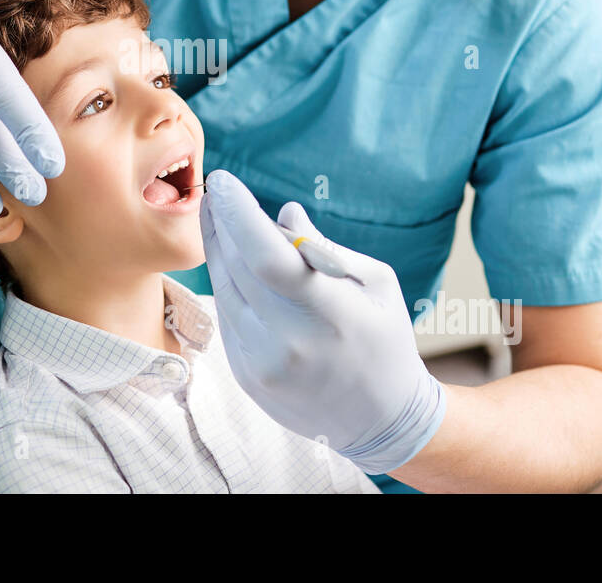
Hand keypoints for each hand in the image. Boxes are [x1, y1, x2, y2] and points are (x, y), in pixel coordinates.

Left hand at [198, 169, 446, 473]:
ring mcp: (262, 364)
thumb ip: (324, 248)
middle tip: (216, 190)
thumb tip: (283, 215)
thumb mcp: (375, 283)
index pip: (266, 255)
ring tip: (218, 218)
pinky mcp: (246, 376)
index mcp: (329, 314)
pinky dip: (228, 285)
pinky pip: (227, 317)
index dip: (237, 213)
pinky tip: (232, 262)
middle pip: (236, 268)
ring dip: (218, 250)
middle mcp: (289, 342)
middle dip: (221, 222)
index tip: (223, 181)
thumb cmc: (385, 340)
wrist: (382, 421)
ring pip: (225, 291)